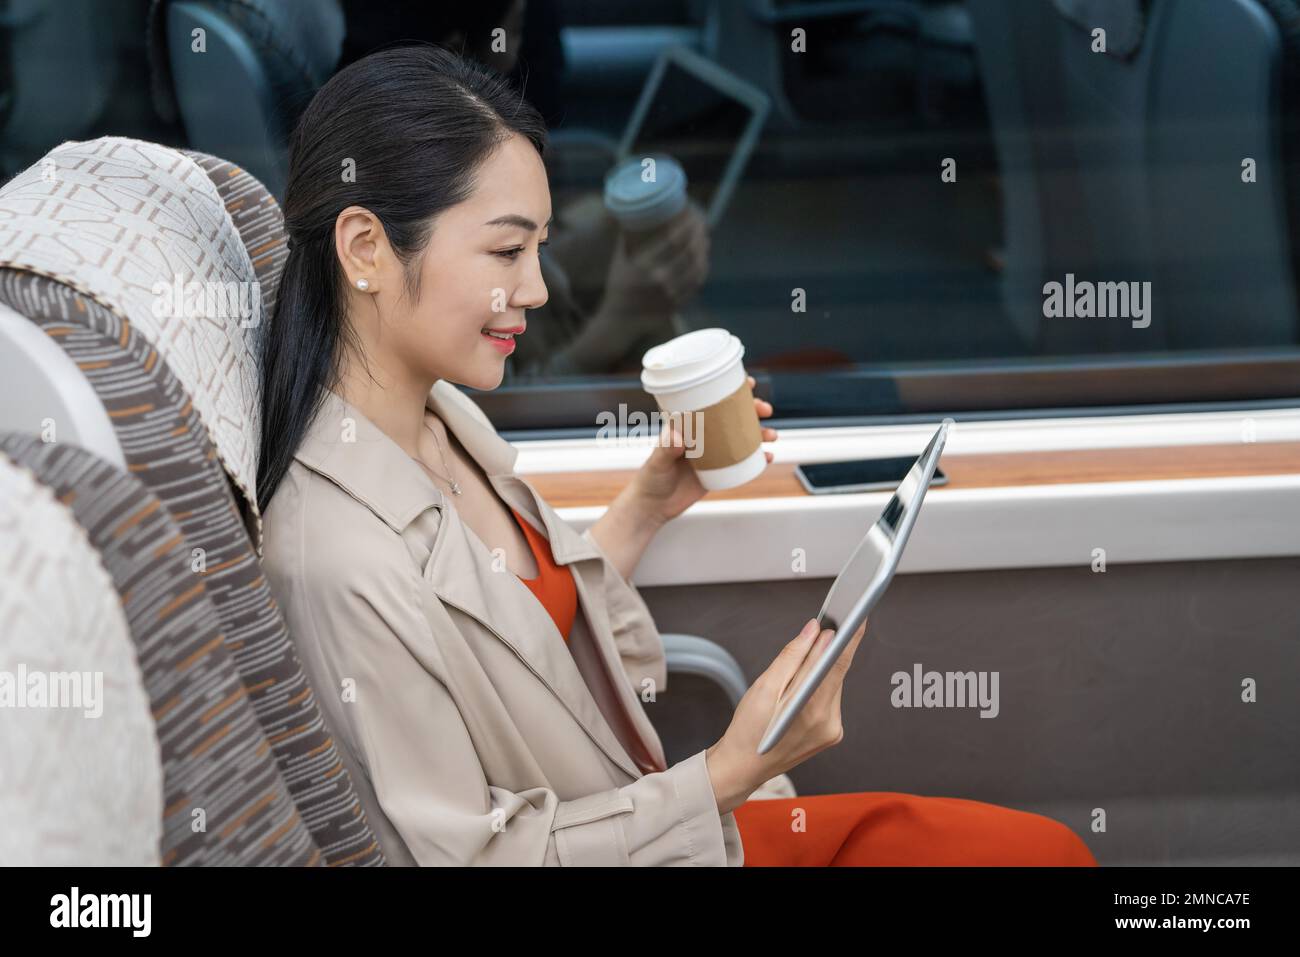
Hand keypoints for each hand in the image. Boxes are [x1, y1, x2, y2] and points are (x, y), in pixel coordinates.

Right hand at [605, 202, 710, 314]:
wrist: (621, 320)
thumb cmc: (618, 286)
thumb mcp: (619, 260)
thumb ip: (626, 237)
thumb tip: (629, 213)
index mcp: (645, 265)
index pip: (673, 240)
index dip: (686, 225)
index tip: (691, 215)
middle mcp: (660, 279)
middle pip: (689, 252)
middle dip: (699, 234)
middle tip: (702, 225)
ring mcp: (671, 293)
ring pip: (697, 268)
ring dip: (704, 251)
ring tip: (705, 239)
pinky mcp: (678, 303)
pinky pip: (696, 284)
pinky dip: (703, 269)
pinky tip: (703, 259)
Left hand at [627, 375, 776, 524]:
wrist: (653, 507)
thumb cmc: (650, 479)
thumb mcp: (657, 462)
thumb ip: (666, 449)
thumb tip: (678, 437)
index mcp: (688, 426)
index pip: (711, 402)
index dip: (730, 391)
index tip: (747, 384)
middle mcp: (703, 437)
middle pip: (732, 417)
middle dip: (752, 410)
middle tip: (764, 409)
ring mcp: (713, 454)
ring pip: (742, 438)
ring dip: (759, 433)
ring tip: (771, 435)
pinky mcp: (719, 472)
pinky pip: (742, 462)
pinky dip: (757, 459)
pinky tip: (768, 458)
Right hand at [706, 616, 868, 813]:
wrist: (743, 767)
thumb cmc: (748, 729)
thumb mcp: (764, 687)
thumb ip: (793, 656)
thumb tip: (814, 631)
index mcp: (811, 709)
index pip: (838, 663)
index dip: (849, 636)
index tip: (858, 614)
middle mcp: (829, 722)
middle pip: (835, 673)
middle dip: (827, 651)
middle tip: (824, 626)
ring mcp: (832, 730)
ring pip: (832, 686)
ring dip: (820, 672)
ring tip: (800, 664)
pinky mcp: (831, 734)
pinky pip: (829, 699)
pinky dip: (818, 688)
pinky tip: (800, 689)